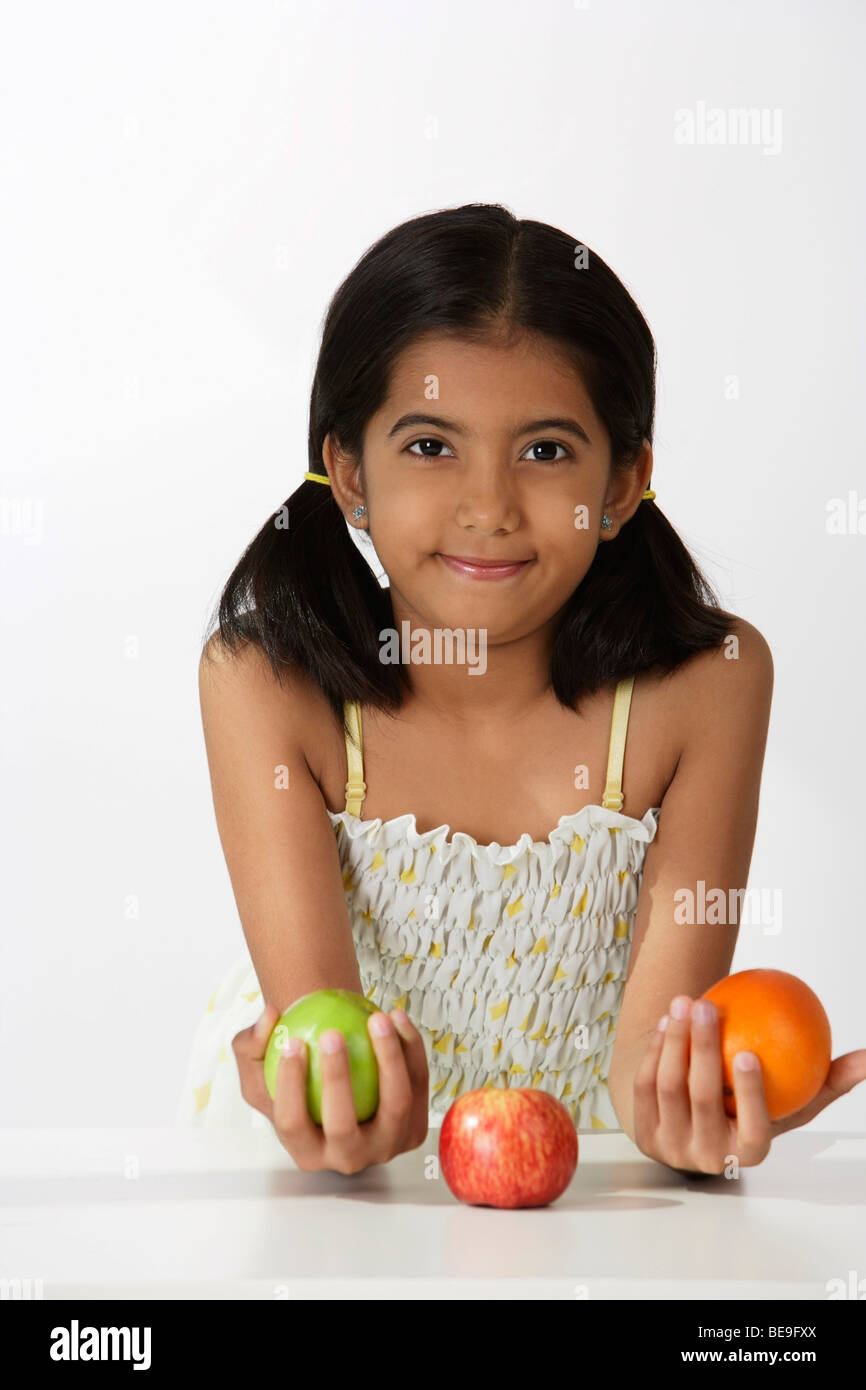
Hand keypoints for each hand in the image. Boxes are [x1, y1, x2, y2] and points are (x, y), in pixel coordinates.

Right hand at [232, 1003, 429, 1173]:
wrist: (340, 1080)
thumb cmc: (297, 1073)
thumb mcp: (259, 1065)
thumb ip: (252, 1042)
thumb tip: (270, 1016)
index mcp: (306, 1152)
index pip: (292, 1124)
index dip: (289, 1086)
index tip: (292, 1041)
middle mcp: (347, 1159)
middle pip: (343, 1126)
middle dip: (336, 1080)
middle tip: (331, 1034)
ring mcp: (386, 1147)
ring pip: (395, 1105)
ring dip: (388, 1058)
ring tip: (376, 1017)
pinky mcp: (415, 1129)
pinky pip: (419, 1085)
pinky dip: (411, 1049)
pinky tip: (397, 1015)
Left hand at [633, 994, 865, 1173]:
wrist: (691, 1123)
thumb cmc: (749, 1107)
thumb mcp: (787, 1103)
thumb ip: (823, 1083)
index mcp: (747, 1154)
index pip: (752, 1129)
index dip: (750, 1095)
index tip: (749, 1052)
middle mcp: (707, 1156)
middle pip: (702, 1099)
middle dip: (702, 1048)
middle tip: (708, 1005)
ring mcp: (671, 1145)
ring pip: (669, 1087)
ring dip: (674, 1040)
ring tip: (686, 1002)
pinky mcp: (643, 1131)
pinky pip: (646, 1083)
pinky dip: (655, 1049)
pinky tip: (666, 1019)